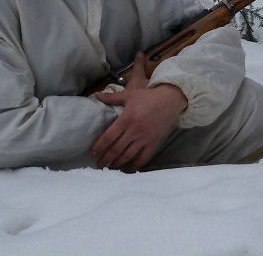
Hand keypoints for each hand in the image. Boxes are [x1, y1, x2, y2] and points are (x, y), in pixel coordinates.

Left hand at [92, 52, 187, 169]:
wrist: (169, 100)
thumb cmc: (147, 97)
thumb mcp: (129, 95)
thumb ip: (111, 97)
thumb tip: (96, 95)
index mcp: (126, 119)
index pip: (109, 136)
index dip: (100, 146)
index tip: (93, 153)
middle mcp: (134, 131)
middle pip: (116, 149)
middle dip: (106, 159)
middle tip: (99, 165)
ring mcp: (144, 139)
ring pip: (128, 156)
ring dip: (117, 163)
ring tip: (110, 168)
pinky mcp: (153, 143)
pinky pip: (142, 158)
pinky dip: (134, 165)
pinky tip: (127, 168)